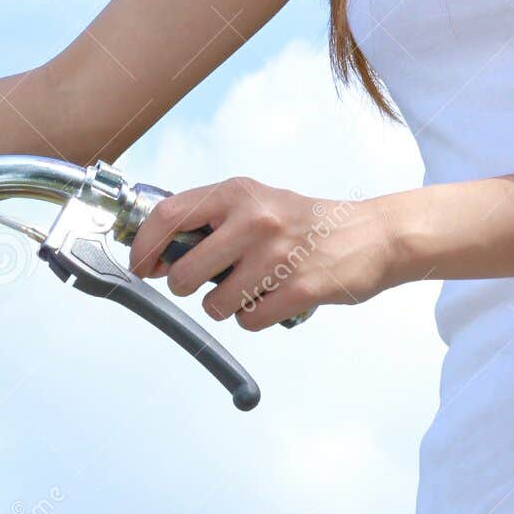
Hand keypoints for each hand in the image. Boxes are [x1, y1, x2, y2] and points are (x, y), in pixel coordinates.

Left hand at [127, 176, 397, 330]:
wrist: (373, 234)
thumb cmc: (306, 223)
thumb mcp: (257, 201)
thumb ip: (211, 218)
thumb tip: (154, 247)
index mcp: (238, 192)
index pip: (167, 216)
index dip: (143, 247)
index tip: (141, 266)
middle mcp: (254, 218)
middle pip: (183, 274)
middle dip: (190, 287)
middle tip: (213, 281)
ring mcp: (276, 254)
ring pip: (214, 305)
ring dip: (229, 305)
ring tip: (256, 286)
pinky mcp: (298, 288)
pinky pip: (248, 321)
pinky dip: (257, 317)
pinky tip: (277, 296)